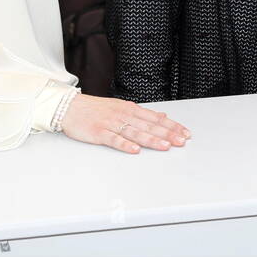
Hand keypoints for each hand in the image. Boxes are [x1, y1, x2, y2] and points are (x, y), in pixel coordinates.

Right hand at [59, 93, 190, 153]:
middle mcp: (124, 115)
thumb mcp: (122, 107)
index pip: (156, 118)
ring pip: (135, 133)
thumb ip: (142, 113)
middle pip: (149, 126)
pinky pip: (114, 139)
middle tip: (182, 141)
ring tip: (165, 146)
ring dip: (151, 140)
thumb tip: (162, 115)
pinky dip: (125, 144)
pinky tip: (135, 150)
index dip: (172, 125)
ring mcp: (112, 124)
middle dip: (167, 134)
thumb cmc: (96, 109)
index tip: (185, 133)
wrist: (70, 107)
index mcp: (131, 109)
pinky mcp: (99, 132)